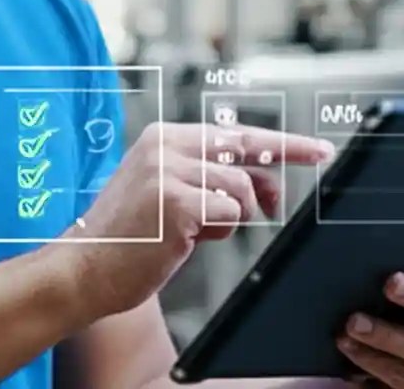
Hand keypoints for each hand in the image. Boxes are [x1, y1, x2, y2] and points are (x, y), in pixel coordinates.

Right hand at [61, 122, 334, 319]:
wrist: (83, 269)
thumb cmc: (128, 238)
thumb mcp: (168, 193)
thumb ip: (211, 180)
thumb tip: (267, 183)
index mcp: (162, 138)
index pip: (232, 134)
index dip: (278, 141)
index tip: (316, 147)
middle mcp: (164, 146)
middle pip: (246, 147)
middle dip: (287, 155)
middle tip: (320, 157)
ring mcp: (168, 171)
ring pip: (240, 188)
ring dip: (233, 217)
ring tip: (200, 231)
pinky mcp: (174, 201)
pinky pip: (228, 214)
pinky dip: (219, 232)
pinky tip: (187, 240)